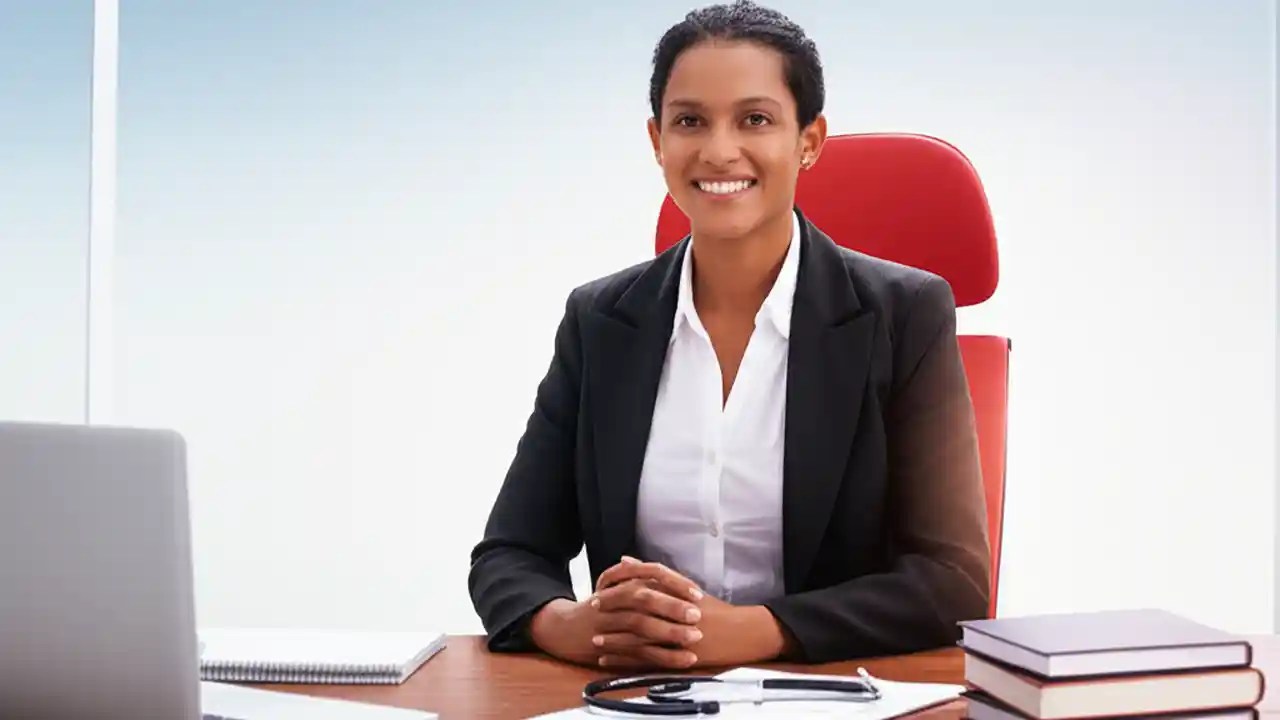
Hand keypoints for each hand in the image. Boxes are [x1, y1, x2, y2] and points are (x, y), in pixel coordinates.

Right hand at [526, 589, 701, 669]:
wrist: (563, 628)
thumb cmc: (599, 608)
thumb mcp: (616, 586)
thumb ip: (640, 578)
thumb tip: (666, 571)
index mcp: (621, 583)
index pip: (650, 575)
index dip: (675, 584)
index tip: (697, 593)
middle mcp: (614, 601)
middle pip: (644, 600)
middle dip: (672, 607)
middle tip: (697, 615)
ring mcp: (610, 625)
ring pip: (641, 627)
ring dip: (670, 633)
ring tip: (694, 639)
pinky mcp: (611, 648)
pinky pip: (640, 653)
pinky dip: (663, 657)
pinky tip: (684, 660)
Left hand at [593, 557, 793, 668]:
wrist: (740, 633)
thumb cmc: (714, 610)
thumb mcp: (685, 588)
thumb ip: (655, 576)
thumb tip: (625, 560)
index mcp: (674, 593)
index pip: (639, 588)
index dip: (617, 591)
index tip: (599, 592)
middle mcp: (673, 613)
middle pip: (634, 612)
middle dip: (611, 613)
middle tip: (592, 613)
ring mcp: (674, 636)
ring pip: (636, 638)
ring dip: (613, 640)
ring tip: (595, 641)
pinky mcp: (676, 656)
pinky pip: (644, 660)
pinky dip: (624, 660)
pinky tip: (608, 661)